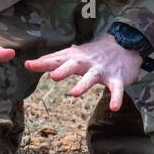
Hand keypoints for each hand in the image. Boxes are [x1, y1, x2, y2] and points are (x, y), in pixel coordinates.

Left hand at [24, 35, 142, 110]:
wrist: (125, 45)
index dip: (43, 63)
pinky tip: (114, 108)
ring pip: (92, 76)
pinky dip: (116, 98)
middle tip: (53, 76)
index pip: (57, 59)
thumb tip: (29, 63)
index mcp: (75, 57)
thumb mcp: (73, 54)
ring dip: (83, 84)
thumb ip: (53, 60)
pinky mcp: (117, 79)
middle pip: (74, 65)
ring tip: (74, 93)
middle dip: (64, 70)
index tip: (28, 65)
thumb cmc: (93, 53)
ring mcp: (102, 70)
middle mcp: (87, 63)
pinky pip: (116, 89)